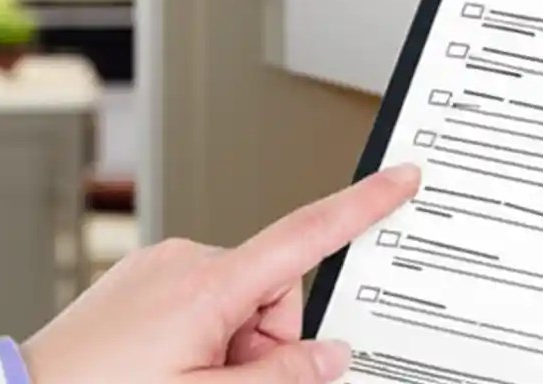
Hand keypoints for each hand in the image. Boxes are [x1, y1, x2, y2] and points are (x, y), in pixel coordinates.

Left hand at [20, 163, 421, 383]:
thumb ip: (280, 379)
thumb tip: (328, 356)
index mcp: (208, 283)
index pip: (305, 235)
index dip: (361, 205)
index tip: (399, 179)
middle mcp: (184, 258)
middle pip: (273, 292)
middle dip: (268, 341)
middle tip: (224, 383)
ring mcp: (160, 265)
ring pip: (238, 300)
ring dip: (234, 342)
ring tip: (186, 379)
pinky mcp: (142, 277)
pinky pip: (201, 298)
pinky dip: (205, 332)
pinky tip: (169, 365)